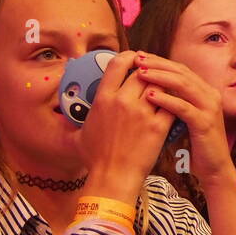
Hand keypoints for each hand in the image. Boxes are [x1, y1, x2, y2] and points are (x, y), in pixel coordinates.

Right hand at [79, 50, 173, 199]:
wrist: (113, 178)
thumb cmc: (95, 159)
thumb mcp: (78, 136)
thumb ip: (74, 121)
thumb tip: (63, 117)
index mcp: (103, 98)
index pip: (118, 63)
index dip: (130, 57)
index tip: (135, 59)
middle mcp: (122, 101)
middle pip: (143, 73)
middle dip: (149, 74)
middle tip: (153, 80)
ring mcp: (141, 112)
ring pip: (159, 86)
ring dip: (162, 88)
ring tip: (163, 95)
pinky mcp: (158, 126)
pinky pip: (170, 105)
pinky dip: (172, 105)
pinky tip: (172, 109)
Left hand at [129, 51, 232, 182]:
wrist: (215, 168)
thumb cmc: (195, 144)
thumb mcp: (185, 117)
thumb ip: (175, 101)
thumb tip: (151, 87)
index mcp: (204, 91)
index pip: (180, 69)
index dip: (160, 61)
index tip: (139, 57)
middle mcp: (210, 95)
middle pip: (181, 72)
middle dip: (158, 64)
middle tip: (137, 60)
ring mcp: (209, 108)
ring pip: (183, 85)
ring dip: (160, 77)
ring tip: (140, 73)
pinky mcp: (205, 123)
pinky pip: (184, 107)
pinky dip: (166, 100)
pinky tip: (150, 96)